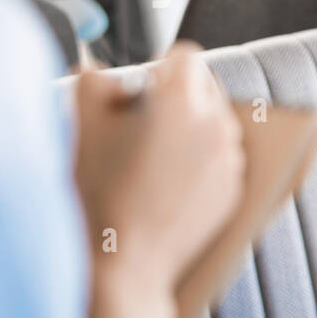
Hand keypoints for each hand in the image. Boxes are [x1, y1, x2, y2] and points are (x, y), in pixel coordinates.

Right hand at [74, 42, 244, 317]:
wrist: (122, 261)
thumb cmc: (96, 192)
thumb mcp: (81, 124)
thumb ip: (92, 81)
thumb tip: (102, 71)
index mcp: (180, 100)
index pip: (185, 56)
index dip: (161, 65)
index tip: (146, 82)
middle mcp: (216, 125)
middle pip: (207, 89)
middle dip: (180, 97)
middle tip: (146, 121)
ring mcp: (231, 160)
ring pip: (219, 125)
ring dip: (195, 129)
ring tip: (157, 156)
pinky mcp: (236, 190)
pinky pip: (225, 159)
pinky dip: (205, 161)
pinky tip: (172, 181)